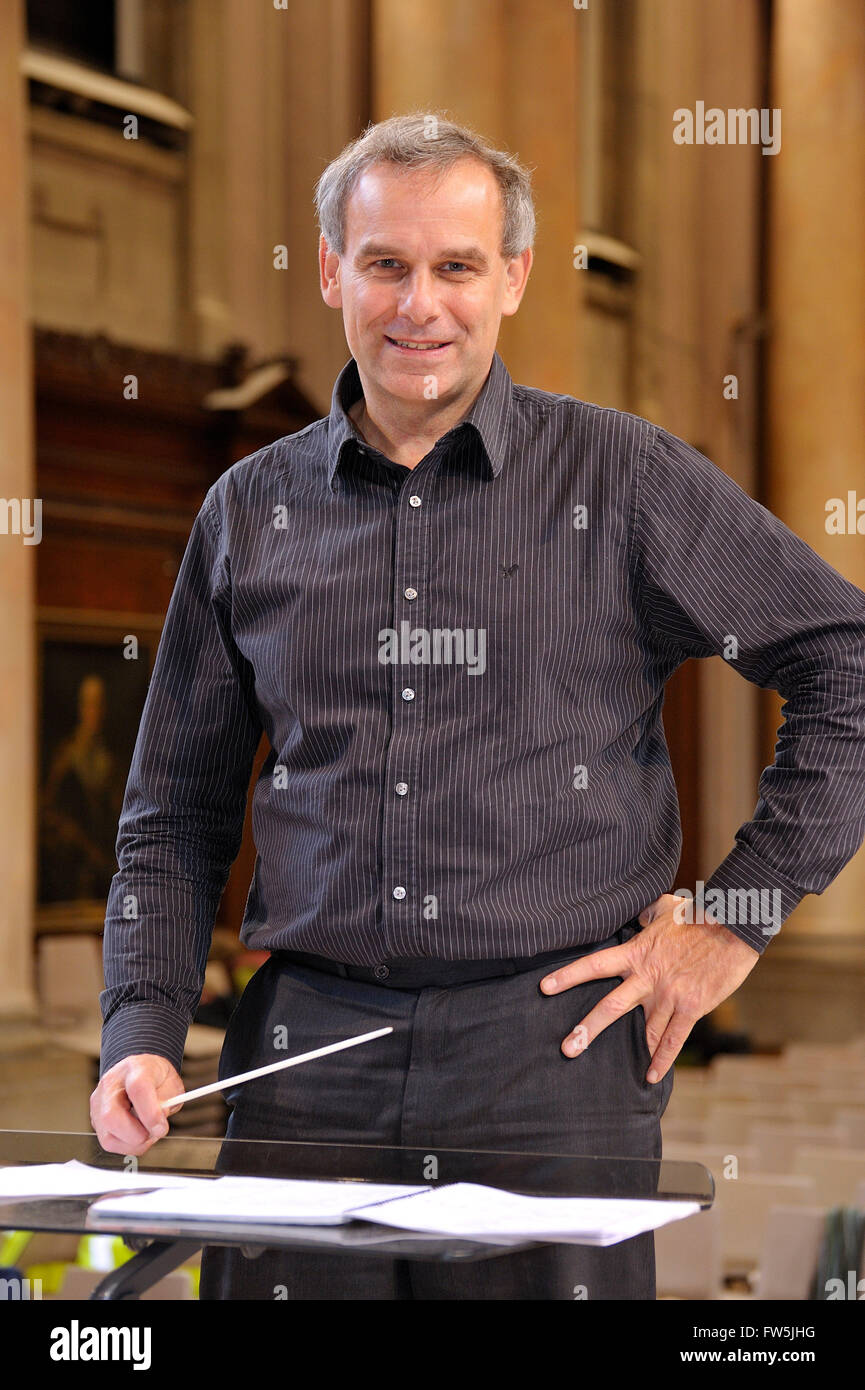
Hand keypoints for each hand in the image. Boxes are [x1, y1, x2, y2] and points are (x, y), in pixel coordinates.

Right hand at [90, 1054, 184, 1155]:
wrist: (137, 1072)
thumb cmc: (155, 1078)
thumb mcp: (171, 1083)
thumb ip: (167, 1102)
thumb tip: (157, 1126)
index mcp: (135, 1068)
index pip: (137, 1088)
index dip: (150, 1112)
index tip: (161, 1127)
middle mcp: (111, 1084)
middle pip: (111, 1115)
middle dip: (137, 1134)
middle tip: (154, 1132)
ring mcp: (99, 1102)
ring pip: (107, 1136)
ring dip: (133, 1144)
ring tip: (148, 1133)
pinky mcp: (95, 1119)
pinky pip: (108, 1143)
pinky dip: (127, 1146)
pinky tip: (138, 1135)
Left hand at [539, 893, 760, 1082]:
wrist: (733, 927)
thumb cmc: (699, 915)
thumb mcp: (664, 907)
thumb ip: (645, 915)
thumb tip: (635, 916)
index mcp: (637, 953)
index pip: (595, 965)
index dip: (568, 976)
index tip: (545, 987)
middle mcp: (648, 977)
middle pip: (611, 1006)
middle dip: (587, 1029)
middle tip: (567, 1048)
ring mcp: (669, 995)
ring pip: (643, 1030)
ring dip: (630, 1053)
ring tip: (610, 1077)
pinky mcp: (691, 1008)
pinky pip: (673, 1039)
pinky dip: (662, 1060)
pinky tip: (651, 1076)